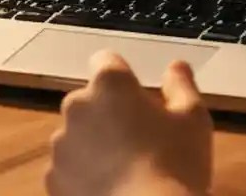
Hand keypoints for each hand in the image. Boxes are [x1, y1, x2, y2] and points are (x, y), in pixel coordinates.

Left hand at [46, 51, 212, 195]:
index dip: (123, 78)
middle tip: (140, 140)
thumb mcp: (193, 120)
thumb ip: (181, 86)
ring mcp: (61, 142)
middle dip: (108, 114)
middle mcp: (77, 105)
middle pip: (90, 101)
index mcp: (110, 84)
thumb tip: (176, 66)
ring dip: (94, 145)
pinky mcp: (52, 177)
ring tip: (127, 170)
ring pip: (77, 136)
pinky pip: (68, 169)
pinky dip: (83, 176)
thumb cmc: (176, 165)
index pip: (107, 62)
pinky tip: (110, 189)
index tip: (137, 98)